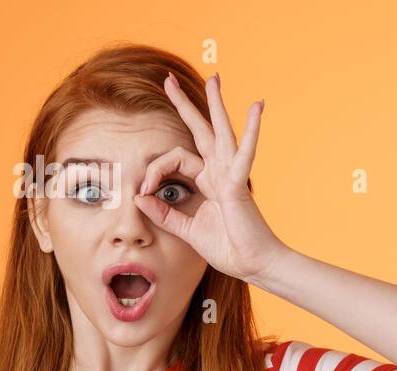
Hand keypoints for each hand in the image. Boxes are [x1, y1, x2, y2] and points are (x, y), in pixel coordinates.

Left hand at [133, 71, 285, 283]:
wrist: (255, 265)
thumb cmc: (229, 248)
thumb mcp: (187, 230)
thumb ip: (164, 214)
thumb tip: (138, 198)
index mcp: (208, 182)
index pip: (175, 159)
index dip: (153, 170)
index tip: (141, 191)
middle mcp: (219, 173)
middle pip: (201, 131)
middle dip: (185, 104)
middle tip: (168, 79)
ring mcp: (231, 175)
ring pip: (221, 132)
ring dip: (216, 104)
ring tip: (214, 79)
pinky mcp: (239, 184)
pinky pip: (244, 153)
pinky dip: (252, 130)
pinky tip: (258, 107)